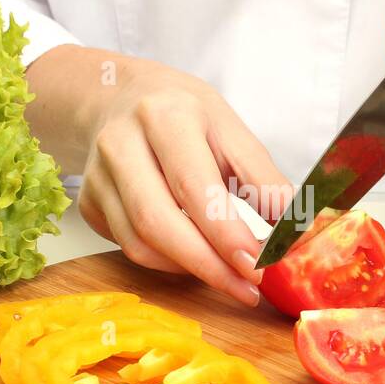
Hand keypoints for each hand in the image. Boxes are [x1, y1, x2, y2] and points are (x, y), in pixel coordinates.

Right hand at [27, 46, 290, 305]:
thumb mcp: (230, 130)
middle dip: (208, 266)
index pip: (193, 186)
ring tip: (230, 276)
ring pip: (139, 243)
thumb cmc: (183, 114)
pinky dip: (168, 262)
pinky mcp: (89, 202)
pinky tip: (195, 257)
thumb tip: (295, 231)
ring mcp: (97, 176)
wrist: (118, 96)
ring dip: (190, 269)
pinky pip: (129, 247)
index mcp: (165, 115)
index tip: (261, 266)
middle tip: (248, 288)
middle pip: (157, 222)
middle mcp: (120, 143)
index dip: (226, 234)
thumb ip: (263, 179)